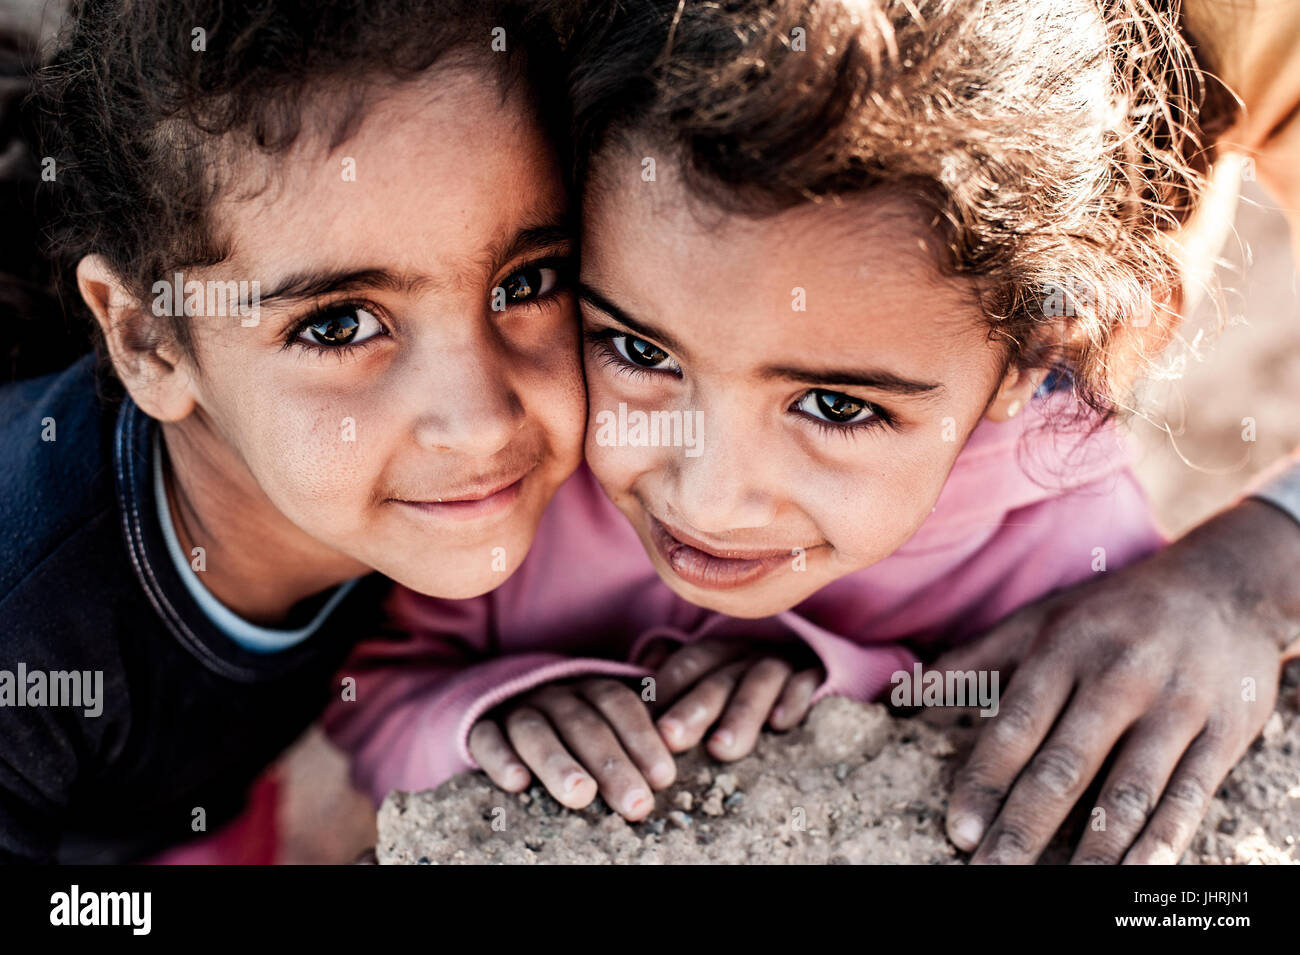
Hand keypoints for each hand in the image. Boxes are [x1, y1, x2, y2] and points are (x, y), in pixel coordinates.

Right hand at [468, 677, 675, 820]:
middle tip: (636, 804)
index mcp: (588, 689)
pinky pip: (486, 738)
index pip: (618, 703)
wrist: (497, 706)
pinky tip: (517, 784)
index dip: (642, 738)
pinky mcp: (479, 727)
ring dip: (559, 762)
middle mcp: (553, 693)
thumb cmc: (568, 731)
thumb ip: (632, 739)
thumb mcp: (600, 724)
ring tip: (580, 796)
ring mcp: (514, 708)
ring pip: (536, 730)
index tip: (663, 778)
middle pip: (584, 723)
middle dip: (612, 764)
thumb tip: (667, 773)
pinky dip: (501, 758)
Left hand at [644, 637, 824, 760]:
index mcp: (717, 653)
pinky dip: (794, 699)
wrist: (810, 661)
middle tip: (671, 739)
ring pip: (759, 681)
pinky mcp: (815, 673)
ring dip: (740, 713)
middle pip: (717, 679)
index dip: (666, 689)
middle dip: (693, 709)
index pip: (687, 664)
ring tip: (721, 749)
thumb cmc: (744, 681)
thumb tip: (644, 668)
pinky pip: (805, 681)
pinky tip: (781, 724)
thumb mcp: (711, 675)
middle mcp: (746, 654)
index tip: (645, 723)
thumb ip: (676, 676)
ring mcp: (782, 662)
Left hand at [935, 500, 1298, 863]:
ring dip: (1092, 849)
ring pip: (1127, 790)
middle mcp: (1117, 678)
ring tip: (1063, 890)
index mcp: (1064, 650)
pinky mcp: (1222, 731)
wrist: (1223, 584)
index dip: (985, 782)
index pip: (1015, 726)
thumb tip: (897, 695)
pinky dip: (1163, 840)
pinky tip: (1136, 875)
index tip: (958, 830)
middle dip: (1025, 826)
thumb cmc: (1111, 610)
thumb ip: (972, 659)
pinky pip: (1189, 795)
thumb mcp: (1040, 619)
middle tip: (992, 872)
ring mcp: (1173, 706)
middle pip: (1064, 765)